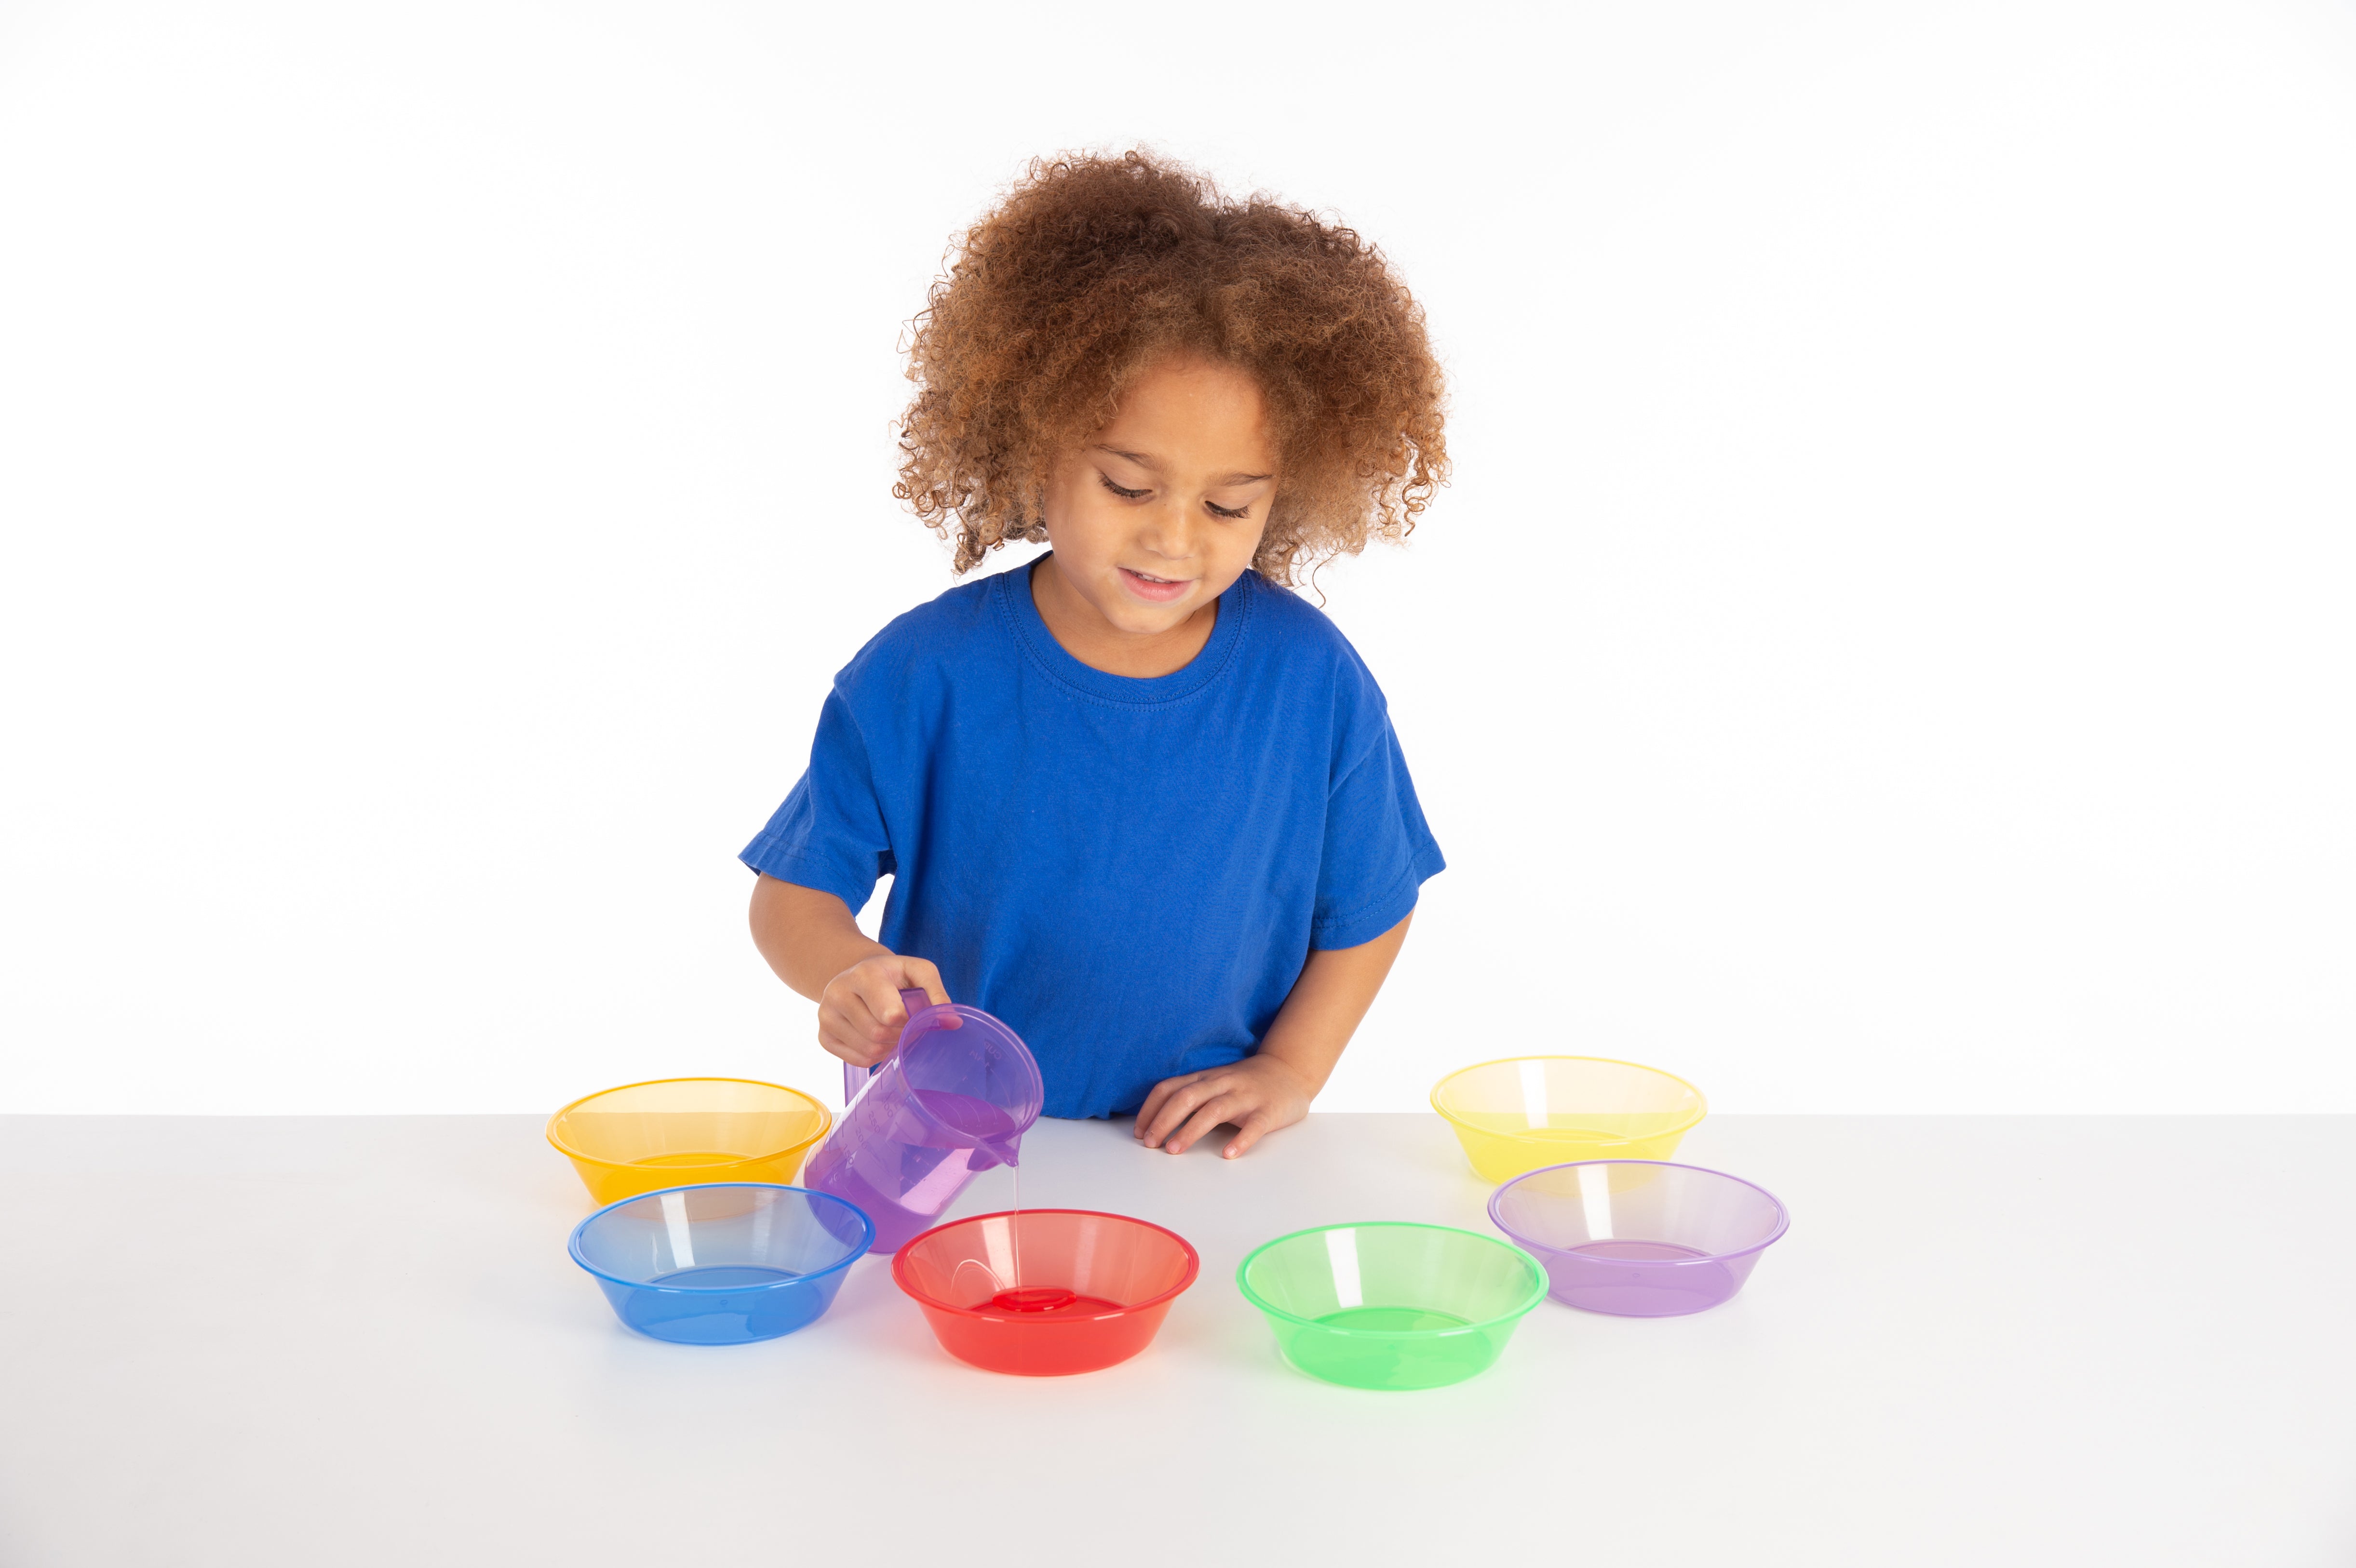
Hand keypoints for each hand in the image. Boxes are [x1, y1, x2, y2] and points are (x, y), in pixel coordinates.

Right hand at [816, 953, 951, 1066]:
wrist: (857, 974)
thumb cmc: (893, 975)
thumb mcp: (919, 972)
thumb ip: (937, 994)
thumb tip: (952, 1023)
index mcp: (864, 974)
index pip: (890, 1014)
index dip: (908, 1021)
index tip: (912, 1015)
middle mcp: (838, 992)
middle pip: (877, 1034)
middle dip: (898, 1035)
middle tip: (903, 1026)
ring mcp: (826, 1015)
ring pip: (867, 1050)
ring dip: (888, 1048)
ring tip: (891, 1031)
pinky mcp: (823, 1035)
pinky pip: (855, 1060)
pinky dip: (873, 1056)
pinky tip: (877, 1039)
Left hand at [1133, 1054, 1313, 1159]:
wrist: (1290, 1072)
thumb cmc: (1245, 1083)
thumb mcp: (1214, 1083)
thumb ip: (1191, 1096)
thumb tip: (1155, 1123)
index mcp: (1206, 1078)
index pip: (1170, 1088)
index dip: (1150, 1109)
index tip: (1138, 1132)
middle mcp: (1222, 1084)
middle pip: (1187, 1097)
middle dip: (1164, 1120)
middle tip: (1150, 1144)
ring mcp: (1246, 1096)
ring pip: (1214, 1110)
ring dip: (1191, 1130)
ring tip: (1175, 1150)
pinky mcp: (1268, 1111)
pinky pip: (1254, 1126)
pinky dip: (1240, 1140)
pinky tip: (1228, 1154)